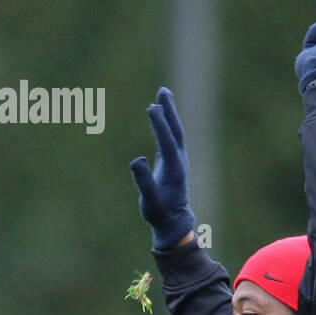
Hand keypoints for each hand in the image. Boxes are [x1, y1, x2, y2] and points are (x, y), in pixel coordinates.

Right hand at [129, 87, 196, 250]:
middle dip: (168, 110)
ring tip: (161, 96)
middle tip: (162, 91)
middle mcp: (179, 160)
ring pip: (175, 131)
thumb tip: (136, 160)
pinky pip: (170, 138)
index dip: (159, 124)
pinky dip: (165, 125)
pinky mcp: (173, 161)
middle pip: (175, 129)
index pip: (166, 140)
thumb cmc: (159, 212)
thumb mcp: (149, 200)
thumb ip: (143, 181)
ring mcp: (178, 159)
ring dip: (169, 113)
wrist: (173, 221)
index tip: (151, 107)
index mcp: (174, 167)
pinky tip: (160, 117)